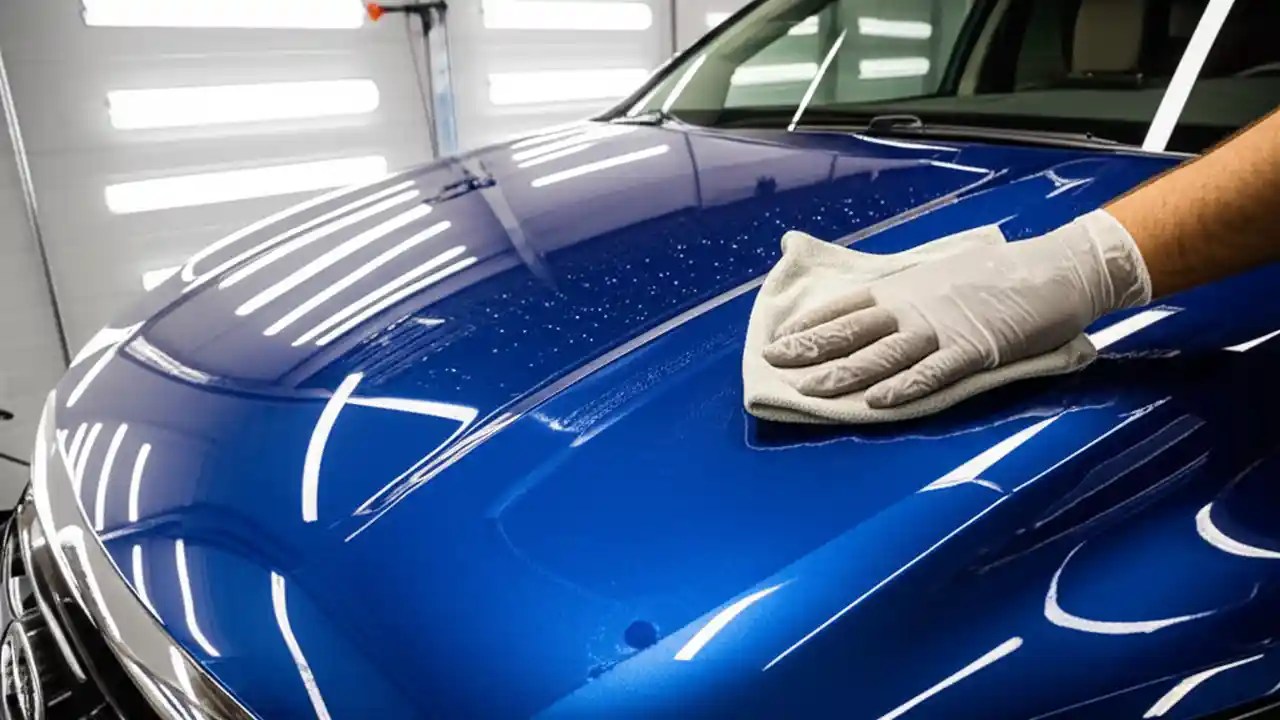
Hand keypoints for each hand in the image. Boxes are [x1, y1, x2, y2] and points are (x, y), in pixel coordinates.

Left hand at [762, 210, 1150, 406]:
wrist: (1055, 269)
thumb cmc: (998, 274)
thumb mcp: (941, 274)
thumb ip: (906, 296)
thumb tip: (877, 309)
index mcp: (905, 290)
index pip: (846, 306)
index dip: (810, 324)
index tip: (778, 337)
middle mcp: (914, 308)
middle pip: (853, 330)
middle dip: (810, 349)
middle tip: (773, 363)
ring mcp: (942, 329)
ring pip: (882, 354)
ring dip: (844, 373)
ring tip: (809, 389)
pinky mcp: (973, 351)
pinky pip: (932, 374)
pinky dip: (903, 388)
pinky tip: (876, 402)